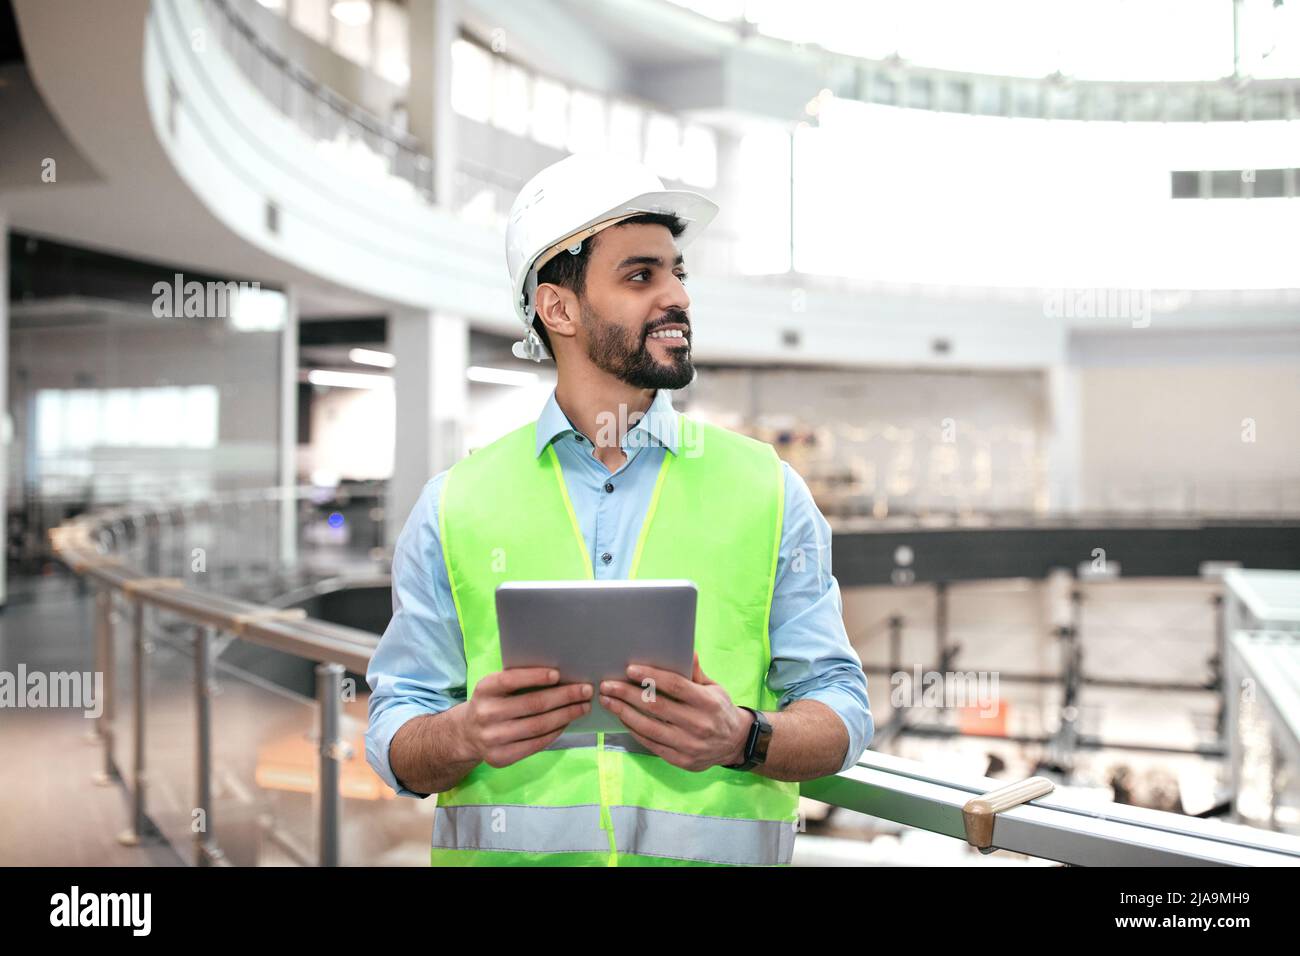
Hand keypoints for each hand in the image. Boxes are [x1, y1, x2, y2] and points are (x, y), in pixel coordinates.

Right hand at [459, 667, 591, 768]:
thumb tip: (560, 675)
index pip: (510, 680)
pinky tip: (567, 722)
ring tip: (583, 707)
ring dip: (566, 715)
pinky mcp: (500, 757)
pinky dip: (555, 732)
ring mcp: (492, 738)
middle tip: (586, 690)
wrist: (468, 733)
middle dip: (564, 696)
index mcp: (484, 689)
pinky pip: (536, 744)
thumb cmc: (493, 701)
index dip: (535, 677)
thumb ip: (518, 680)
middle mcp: (486, 713)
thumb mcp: (496, 687)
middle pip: (533, 704)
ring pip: (538, 726)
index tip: (558, 674)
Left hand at [599, 653, 751, 771]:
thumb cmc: (719, 709)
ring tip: (608, 701)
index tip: (630, 669)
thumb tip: (687, 651)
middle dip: (628, 694)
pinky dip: (634, 730)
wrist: (734, 743)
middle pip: (656, 707)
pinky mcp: (681, 760)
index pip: (675, 687)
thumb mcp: (714, 688)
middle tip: (608, 685)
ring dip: (624, 713)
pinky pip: (652, 744)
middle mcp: (698, 724)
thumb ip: (696, 673)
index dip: (651, 677)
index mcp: (707, 702)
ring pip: (649, 728)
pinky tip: (622, 718)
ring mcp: (689, 745)